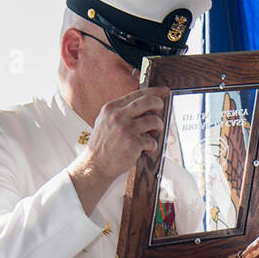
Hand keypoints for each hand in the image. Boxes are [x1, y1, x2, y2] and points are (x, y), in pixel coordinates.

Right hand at [68, 86, 168, 210]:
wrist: (94, 166)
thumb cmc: (102, 146)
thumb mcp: (105, 122)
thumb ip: (121, 112)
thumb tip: (144, 106)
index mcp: (111, 108)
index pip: (137, 94)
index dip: (154, 91)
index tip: (165, 91)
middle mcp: (118, 115)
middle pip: (149, 102)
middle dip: (159, 105)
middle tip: (159, 112)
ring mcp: (126, 129)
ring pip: (154, 121)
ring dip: (158, 128)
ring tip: (151, 135)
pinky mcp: (133, 143)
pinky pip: (152, 141)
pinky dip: (151, 147)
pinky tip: (145, 150)